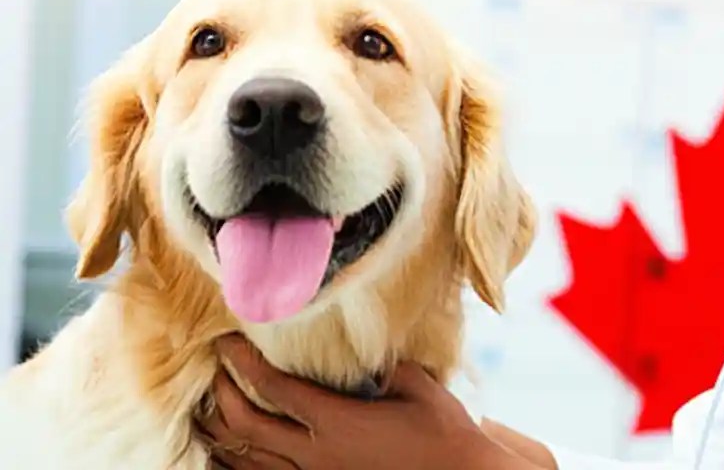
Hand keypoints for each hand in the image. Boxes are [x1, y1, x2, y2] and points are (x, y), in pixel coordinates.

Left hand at [195, 334, 529, 469]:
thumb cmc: (445, 432)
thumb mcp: (416, 385)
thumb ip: (382, 365)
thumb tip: (362, 350)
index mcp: (337, 422)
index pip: (273, 388)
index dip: (244, 361)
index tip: (228, 339)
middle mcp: (317, 455)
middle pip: (247, 427)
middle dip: (222, 395)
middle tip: (214, 371)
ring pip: (249, 463)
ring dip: (221, 435)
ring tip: (205, 413)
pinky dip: (242, 466)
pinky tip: (233, 454)